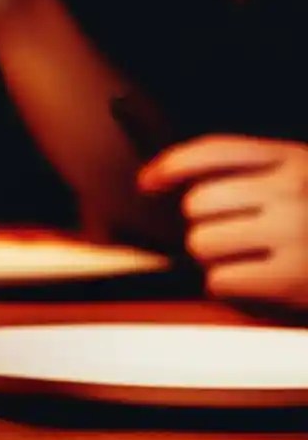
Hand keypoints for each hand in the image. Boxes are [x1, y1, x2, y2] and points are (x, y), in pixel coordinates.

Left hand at [140, 135, 307, 310]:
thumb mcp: (302, 184)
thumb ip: (254, 175)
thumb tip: (166, 181)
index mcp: (296, 161)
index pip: (215, 151)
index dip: (171, 165)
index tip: (148, 182)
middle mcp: (295, 190)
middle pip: (199, 202)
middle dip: (205, 226)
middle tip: (236, 240)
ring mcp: (296, 231)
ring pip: (202, 243)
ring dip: (216, 260)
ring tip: (252, 262)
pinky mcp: (294, 277)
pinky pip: (220, 280)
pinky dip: (231, 288)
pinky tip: (259, 284)